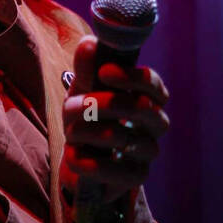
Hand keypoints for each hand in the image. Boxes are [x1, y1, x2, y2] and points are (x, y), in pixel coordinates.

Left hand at [60, 34, 169, 210]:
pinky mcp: (134, 178)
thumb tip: (89, 44)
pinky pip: (117, 171)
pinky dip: (90, 163)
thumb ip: (86, 70)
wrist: (83, 163)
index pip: (153, 85)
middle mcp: (153, 125)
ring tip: (70, 131)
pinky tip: (74, 155)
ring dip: (89, 132)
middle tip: (78, 105)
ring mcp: (146, 152)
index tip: (104, 72)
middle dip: (104, 103)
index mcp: (146, 98)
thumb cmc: (88, 119)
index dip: (132, 77)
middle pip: (142, 109)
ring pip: (124, 138)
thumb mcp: (82, 91)